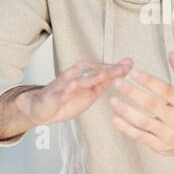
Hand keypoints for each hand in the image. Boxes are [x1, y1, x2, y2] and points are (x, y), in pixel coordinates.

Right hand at [12, 58, 133, 129]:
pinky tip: (73, 86)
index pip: (103, 68)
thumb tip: (123, 71)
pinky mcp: (54, 95)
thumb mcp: (91, 91)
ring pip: (80, 80)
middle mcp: (75, 74)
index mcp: (84, 73)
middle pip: (94, 71)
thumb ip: (105, 81)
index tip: (131, 64)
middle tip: (124, 68)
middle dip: (110, 70)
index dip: (117, 67)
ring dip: (92, 77)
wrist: (42, 109)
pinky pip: (61, 92)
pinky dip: (67, 89)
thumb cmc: (67, 99)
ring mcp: (64, 84)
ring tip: (104, 75)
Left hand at [109, 52, 173, 157]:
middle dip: (132, 92)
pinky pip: (140, 136)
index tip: (134, 73)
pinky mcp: (159, 145)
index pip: (165, 90)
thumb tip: (172, 54)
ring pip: (143, 121)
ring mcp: (168, 134)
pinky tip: (115, 119)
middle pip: (151, 104)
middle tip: (117, 82)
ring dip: (125, 110)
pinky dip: (126, 128)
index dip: (148, 81)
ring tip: (112, 100)